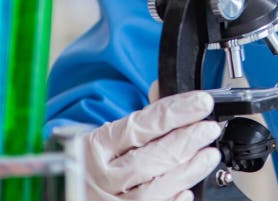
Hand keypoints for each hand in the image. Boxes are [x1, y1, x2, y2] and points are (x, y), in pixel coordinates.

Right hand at [84, 90, 221, 200]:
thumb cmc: (91, 163)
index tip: (201, 103)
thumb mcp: (106, 137)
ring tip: (209, 156)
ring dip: (188, 170)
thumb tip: (161, 88)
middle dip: (186, 140)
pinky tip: (189, 188)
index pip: (142, 124)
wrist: (67, 196)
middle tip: (210, 129)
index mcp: (96, 146)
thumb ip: (138, 118)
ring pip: (154, 189)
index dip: (177, 112)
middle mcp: (101, 176)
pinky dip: (174, 199)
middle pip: (150, 158)